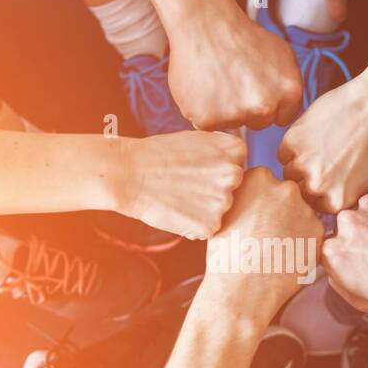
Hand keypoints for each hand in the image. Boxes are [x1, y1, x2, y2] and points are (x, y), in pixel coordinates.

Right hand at [123, 131, 246, 239]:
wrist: (130, 174)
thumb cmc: (158, 155)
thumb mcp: (196, 139)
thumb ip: (220, 150)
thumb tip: (234, 161)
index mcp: (235, 150)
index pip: (237, 165)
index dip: (216, 169)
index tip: (197, 169)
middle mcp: (234, 174)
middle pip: (232, 189)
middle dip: (214, 189)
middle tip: (187, 185)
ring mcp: (224, 201)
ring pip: (220, 209)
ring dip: (204, 208)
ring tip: (179, 197)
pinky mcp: (211, 224)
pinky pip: (208, 228)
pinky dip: (194, 224)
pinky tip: (177, 211)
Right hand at [167, 9, 301, 130]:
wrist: (205, 23)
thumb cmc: (241, 35)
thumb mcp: (282, 54)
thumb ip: (288, 84)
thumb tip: (286, 108)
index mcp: (289, 92)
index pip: (282, 117)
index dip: (267, 104)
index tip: (254, 88)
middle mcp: (265, 107)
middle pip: (258, 123)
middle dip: (247, 108)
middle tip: (232, 80)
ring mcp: (236, 115)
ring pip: (232, 124)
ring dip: (223, 110)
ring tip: (216, 80)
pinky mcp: (209, 119)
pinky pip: (207, 124)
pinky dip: (202, 110)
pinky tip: (202, 87)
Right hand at [203, 167, 324, 317]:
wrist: (242, 289)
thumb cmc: (227, 254)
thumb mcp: (224, 213)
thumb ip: (244, 196)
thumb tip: (253, 195)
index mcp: (259, 178)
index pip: (265, 182)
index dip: (259, 202)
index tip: (253, 218)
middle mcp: (285, 188)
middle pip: (286, 196)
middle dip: (279, 211)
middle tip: (265, 235)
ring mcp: (305, 210)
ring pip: (301, 215)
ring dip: (292, 228)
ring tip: (274, 250)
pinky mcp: (319, 233)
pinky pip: (311, 234)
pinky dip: (302, 245)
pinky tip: (286, 258)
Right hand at [279, 73, 367, 212]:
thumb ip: (352, 208)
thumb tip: (337, 227)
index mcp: (336, 203)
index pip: (315, 208)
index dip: (322, 193)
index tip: (332, 177)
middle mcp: (318, 188)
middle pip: (300, 192)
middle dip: (310, 179)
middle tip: (327, 160)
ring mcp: (304, 164)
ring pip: (289, 174)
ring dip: (300, 163)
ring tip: (323, 148)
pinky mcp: (293, 142)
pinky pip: (284, 153)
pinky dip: (295, 146)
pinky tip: (316, 136)